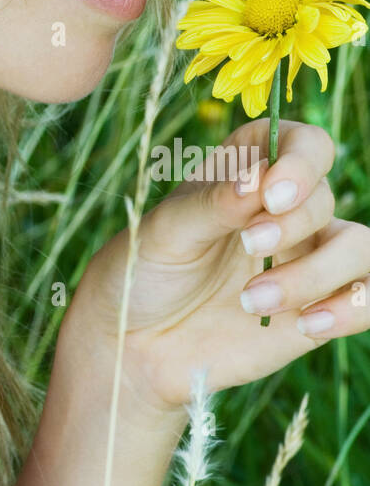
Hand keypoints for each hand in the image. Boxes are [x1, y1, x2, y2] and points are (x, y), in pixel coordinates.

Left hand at [68, 118, 369, 411]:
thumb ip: (212, 205)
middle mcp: (285, 209)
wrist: (137, 341)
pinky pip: (367, 298)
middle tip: (249, 248)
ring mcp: (306, 259)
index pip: (304, 144)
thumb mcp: (164, 231)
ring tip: (253, 300)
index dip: (300, 163)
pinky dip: (353, 307)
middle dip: (293, 223)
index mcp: (248, 169)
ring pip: (358, 247)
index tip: (271, 194)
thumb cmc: (144, 269)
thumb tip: (256, 179)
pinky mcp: (319, 309)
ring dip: (317, 273)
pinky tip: (307, 325)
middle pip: (324, 197)